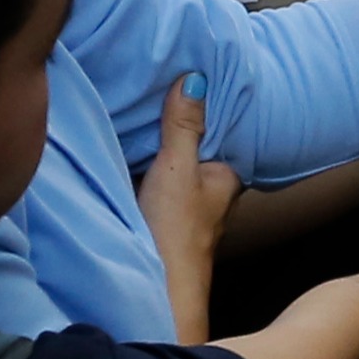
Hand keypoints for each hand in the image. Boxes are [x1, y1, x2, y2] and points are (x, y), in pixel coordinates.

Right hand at [137, 79, 242, 342]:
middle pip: (198, 143)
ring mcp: (188, 204)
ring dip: (164, 139)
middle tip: (164, 76)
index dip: (211, 101)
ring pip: (177, 160)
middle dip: (185, 118)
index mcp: (227, 174)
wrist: (158, 290)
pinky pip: (157, 175)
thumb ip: (184, 126)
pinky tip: (131, 142)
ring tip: (145, 98)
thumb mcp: (178, 169)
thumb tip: (196, 77)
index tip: (196, 68)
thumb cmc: (175, 232)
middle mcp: (212, 188)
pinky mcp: (163, 215)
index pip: (225, 127)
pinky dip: (148, 158)